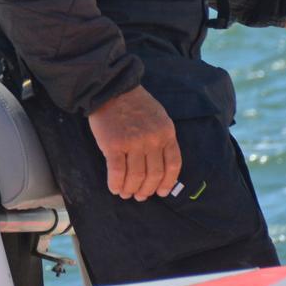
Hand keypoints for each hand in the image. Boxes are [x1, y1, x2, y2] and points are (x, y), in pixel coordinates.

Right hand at [86, 85, 180, 200]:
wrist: (111, 89)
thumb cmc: (135, 103)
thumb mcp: (159, 117)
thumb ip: (162, 139)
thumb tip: (160, 166)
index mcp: (167, 133)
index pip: (173, 165)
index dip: (168, 183)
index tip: (162, 192)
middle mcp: (153, 140)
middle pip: (154, 175)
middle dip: (147, 190)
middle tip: (140, 196)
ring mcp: (133, 143)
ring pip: (136, 177)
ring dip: (130, 189)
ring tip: (126, 193)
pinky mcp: (114, 145)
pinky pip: (117, 172)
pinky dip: (116, 184)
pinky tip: (114, 188)